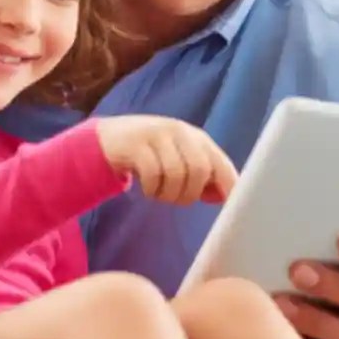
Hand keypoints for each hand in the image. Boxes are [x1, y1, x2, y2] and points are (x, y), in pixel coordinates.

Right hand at [96, 115, 237, 204]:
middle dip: (189, 193)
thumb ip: (202, 176)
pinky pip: (152, 174)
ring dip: (168, 194)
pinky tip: (147, 189)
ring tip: (159, 194)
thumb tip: (223, 196)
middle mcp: (180, 132)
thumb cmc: (152, 154)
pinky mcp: (136, 144)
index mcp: (197, 138)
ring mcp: (157, 135)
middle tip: (177, 199)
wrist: (110, 138)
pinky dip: (151, 189)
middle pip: (199, 170)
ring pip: (175, 174)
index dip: (228, 186)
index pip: (221, 163)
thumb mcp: (180, 160)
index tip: (229, 207)